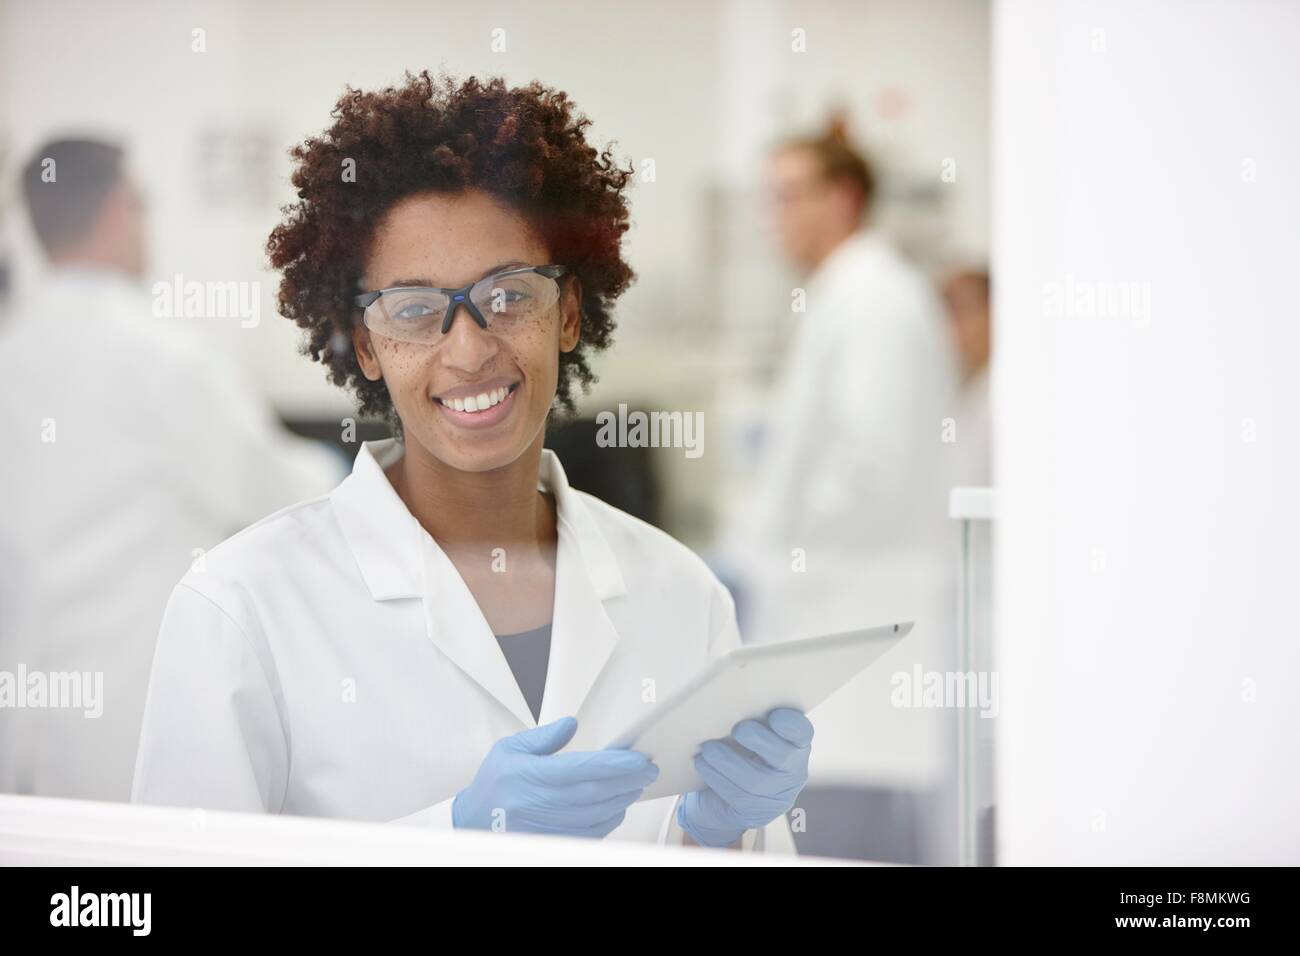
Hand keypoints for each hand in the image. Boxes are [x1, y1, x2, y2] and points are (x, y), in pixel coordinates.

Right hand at [453, 716, 658, 837]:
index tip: (638, 759)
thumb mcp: (510, 749)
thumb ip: (543, 737)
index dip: (613, 765)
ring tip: (638, 785)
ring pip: (595, 815)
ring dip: (622, 800)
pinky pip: (589, 834)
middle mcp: (537, 804)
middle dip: (627, 781)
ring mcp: (546, 827)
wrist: (474, 822)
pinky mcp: (552, 842)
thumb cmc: (494, 783)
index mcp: (528, 776)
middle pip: (594, 793)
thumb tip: (572, 725)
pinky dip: (609, 820)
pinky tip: (619, 807)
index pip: (580, 770)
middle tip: (649, 770)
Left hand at [677, 707, 812, 847]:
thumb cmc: (740, 754)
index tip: (775, 715)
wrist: (723, 798)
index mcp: (796, 746)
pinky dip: (717, 777)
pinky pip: (736, 796)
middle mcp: (792, 772)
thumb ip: (752, 721)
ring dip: (728, 762)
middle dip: (760, 741)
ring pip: (756, 781)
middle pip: (784, 757)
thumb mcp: (751, 737)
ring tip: (708, 749)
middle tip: (738, 729)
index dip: (792, 725)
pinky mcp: (754, 813)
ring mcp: (776, 797)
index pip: (802, 733)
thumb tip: (730, 699)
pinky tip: (703, 764)